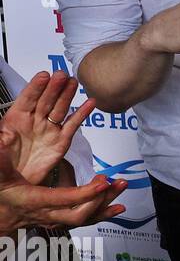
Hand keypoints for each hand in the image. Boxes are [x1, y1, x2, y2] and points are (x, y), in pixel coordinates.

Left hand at [0, 70, 99, 184]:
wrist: (16, 185)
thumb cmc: (3, 167)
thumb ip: (1, 139)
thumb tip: (2, 133)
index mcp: (14, 120)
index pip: (26, 100)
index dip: (35, 88)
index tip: (44, 76)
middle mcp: (33, 122)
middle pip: (46, 101)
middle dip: (54, 87)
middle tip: (62, 75)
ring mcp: (48, 130)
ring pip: (60, 109)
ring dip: (68, 95)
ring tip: (74, 82)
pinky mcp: (61, 141)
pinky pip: (73, 125)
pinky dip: (82, 114)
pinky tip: (90, 103)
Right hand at [0, 138, 126, 238]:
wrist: (1, 214)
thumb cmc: (2, 193)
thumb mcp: (0, 177)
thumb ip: (1, 162)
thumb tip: (2, 140)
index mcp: (35, 202)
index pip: (63, 200)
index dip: (84, 193)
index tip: (103, 182)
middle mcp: (48, 215)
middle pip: (80, 213)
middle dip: (100, 199)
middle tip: (115, 182)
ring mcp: (58, 221)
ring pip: (86, 217)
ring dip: (107, 203)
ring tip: (122, 187)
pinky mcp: (64, 221)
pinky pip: (87, 220)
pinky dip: (104, 213)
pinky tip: (119, 206)